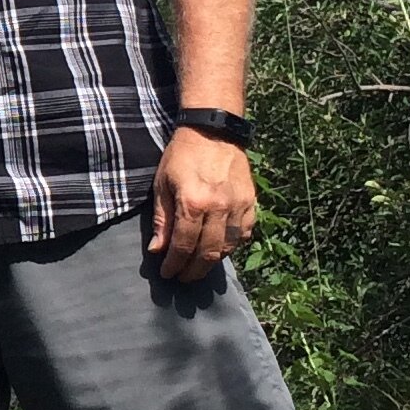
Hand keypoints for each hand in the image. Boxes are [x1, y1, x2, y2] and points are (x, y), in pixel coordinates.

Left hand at [149, 130, 257, 282]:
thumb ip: (161, 220)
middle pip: (207, 253)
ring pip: (228, 247)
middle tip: (183, 278)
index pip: (183, 246)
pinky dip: (232, 246)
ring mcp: (238, 206)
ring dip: (213, 262)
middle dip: (193, 270)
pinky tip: (220, 250)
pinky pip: (244, 234)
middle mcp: (219, 208)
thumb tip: (158, 250)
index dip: (174, 264)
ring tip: (199, 267)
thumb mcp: (162, 184)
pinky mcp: (251, 203)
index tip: (168, 274)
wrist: (213, 131)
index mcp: (193, 203)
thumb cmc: (182, 156)